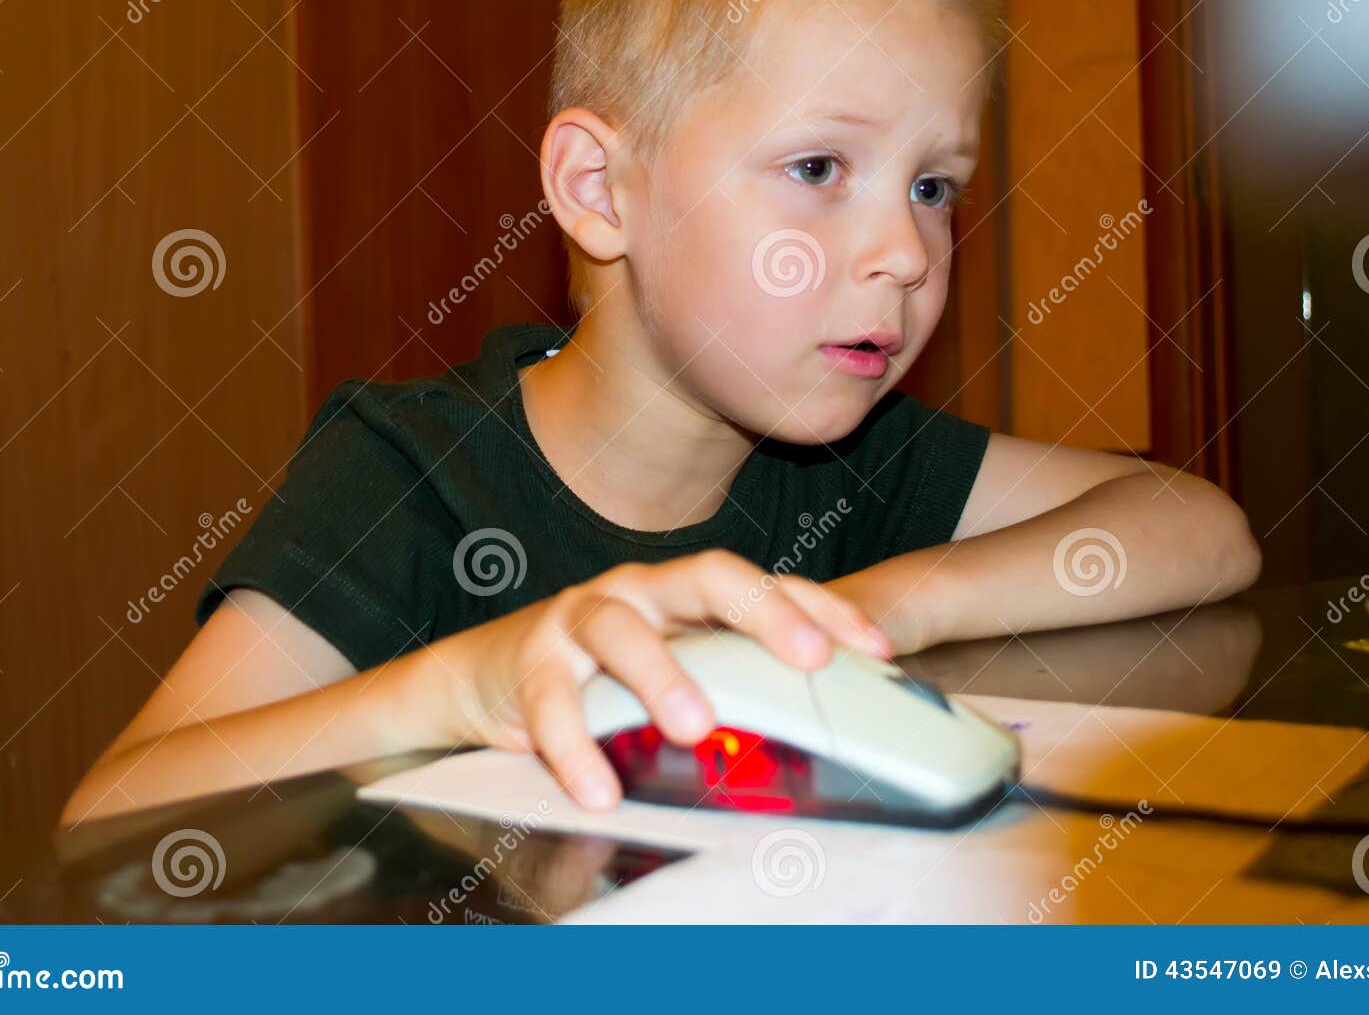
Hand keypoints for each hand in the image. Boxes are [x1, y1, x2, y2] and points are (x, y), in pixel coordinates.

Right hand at [452, 549, 891, 809]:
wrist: (491, 676)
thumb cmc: (603, 679)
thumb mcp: (677, 675)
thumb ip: (733, 693)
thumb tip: (820, 747)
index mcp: (689, 596)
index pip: (767, 584)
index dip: (824, 609)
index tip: (877, 651)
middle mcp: (643, 590)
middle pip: (708, 577)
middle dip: (765, 611)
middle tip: (809, 658)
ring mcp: (582, 616)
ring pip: (623, 628)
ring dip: (662, 676)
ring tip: (695, 725)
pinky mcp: (530, 659)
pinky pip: (552, 700)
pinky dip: (574, 747)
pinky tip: (598, 790)